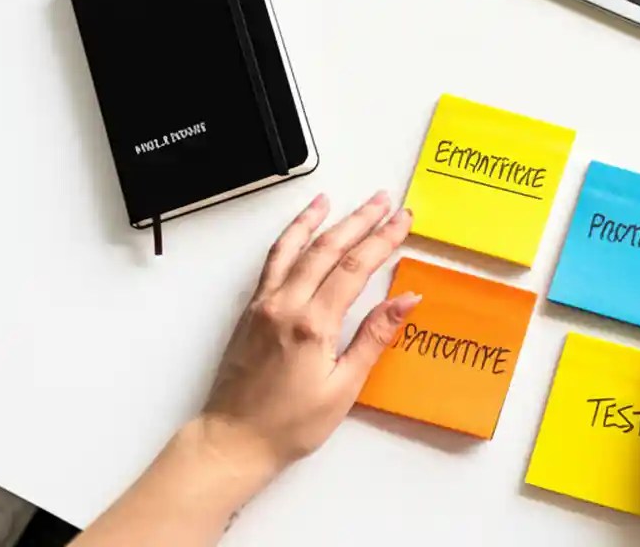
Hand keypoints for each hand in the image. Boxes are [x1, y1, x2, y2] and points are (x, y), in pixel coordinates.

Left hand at [199, 191, 420, 479]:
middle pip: (328, 250)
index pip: (355, 268)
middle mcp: (285, 306)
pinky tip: (300, 230)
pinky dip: (289, 239)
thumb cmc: (290, 424)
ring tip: (338, 199)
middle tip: (383, 201)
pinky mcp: (251, 310)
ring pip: (295, 248)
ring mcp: (264, 304)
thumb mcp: (344, 387)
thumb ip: (373, 337)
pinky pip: (273, 262)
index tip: (402, 221)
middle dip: (359, 221)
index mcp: (312, 325)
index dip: (382, 240)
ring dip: (320, 220)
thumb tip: (405, 300)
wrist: (235, 439)